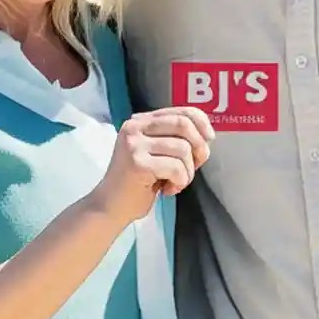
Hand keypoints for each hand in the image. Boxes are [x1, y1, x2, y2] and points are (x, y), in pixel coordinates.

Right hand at [92, 106, 214, 223]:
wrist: (110, 207)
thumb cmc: (138, 182)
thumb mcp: (156, 153)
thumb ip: (174, 139)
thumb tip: (207, 135)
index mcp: (140, 121)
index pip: (181, 111)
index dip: (202, 123)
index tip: (209, 139)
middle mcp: (135, 127)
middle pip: (184, 125)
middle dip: (199, 147)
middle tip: (194, 167)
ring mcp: (134, 144)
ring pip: (183, 149)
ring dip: (188, 172)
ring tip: (175, 183)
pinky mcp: (138, 163)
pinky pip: (176, 168)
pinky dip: (180, 182)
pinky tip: (167, 190)